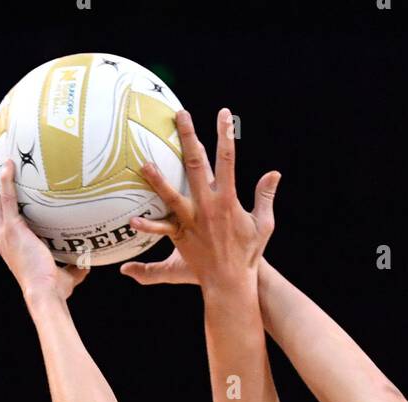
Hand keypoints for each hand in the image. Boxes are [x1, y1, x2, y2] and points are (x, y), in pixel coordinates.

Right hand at [0, 152, 88, 304]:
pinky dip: (5, 181)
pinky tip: (7, 165)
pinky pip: (7, 199)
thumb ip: (73, 267)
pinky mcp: (13, 230)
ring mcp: (5, 233)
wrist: (45, 294)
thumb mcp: (64, 276)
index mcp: (8, 245)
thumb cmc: (53, 290)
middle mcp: (1, 238)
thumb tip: (87, 264)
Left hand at [119, 108, 279, 291]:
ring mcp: (192, 221)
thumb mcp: (263, 224)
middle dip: (188, 137)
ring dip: (157, 178)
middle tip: (180, 115)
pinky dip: (148, 225)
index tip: (224, 114)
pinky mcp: (182, 237)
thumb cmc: (249, 254)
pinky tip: (133, 219)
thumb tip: (274, 173)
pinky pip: (162, 229)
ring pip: (172, 194)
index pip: (228, 160)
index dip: (226, 135)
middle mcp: (208, 206)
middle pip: (196, 165)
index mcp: (228, 199)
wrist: (233, 281)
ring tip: (144, 163)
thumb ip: (265, 197)